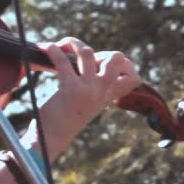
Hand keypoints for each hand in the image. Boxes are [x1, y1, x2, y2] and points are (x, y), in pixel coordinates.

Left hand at [32, 37, 142, 156]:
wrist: (51, 139)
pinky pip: (63, 61)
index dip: (126, 65)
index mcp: (108, 97)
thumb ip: (96, 88)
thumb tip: (93, 63)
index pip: (134, 79)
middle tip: (85, 59)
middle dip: (102, 50)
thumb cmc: (65, 120)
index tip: (106, 63)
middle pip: (117, 58)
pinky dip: (54, 51)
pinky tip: (48, 48)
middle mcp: (102, 92)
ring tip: (62, 46)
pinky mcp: (69, 89)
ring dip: (73, 43)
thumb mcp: (88, 105)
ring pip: (88, 53)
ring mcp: (87, 90)